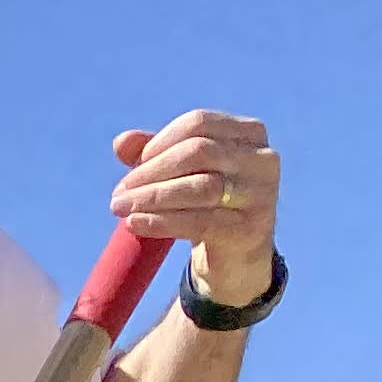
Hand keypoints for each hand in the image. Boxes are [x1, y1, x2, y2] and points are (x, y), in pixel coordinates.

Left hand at [109, 111, 276, 307]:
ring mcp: (261, 194)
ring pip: (201, 187)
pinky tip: (134, 224)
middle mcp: (262, 159)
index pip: (198, 124)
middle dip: (152, 172)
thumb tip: (121, 142)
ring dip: (153, 197)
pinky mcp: (250, 229)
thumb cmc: (207, 205)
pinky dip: (162, 222)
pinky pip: (201, 222)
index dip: (160, 142)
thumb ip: (155, 154)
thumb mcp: (184, 174)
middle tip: (119, 193)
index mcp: (249, 133)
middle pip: (199, 152)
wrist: (236, 258)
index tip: (132, 166)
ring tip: (120, 208)